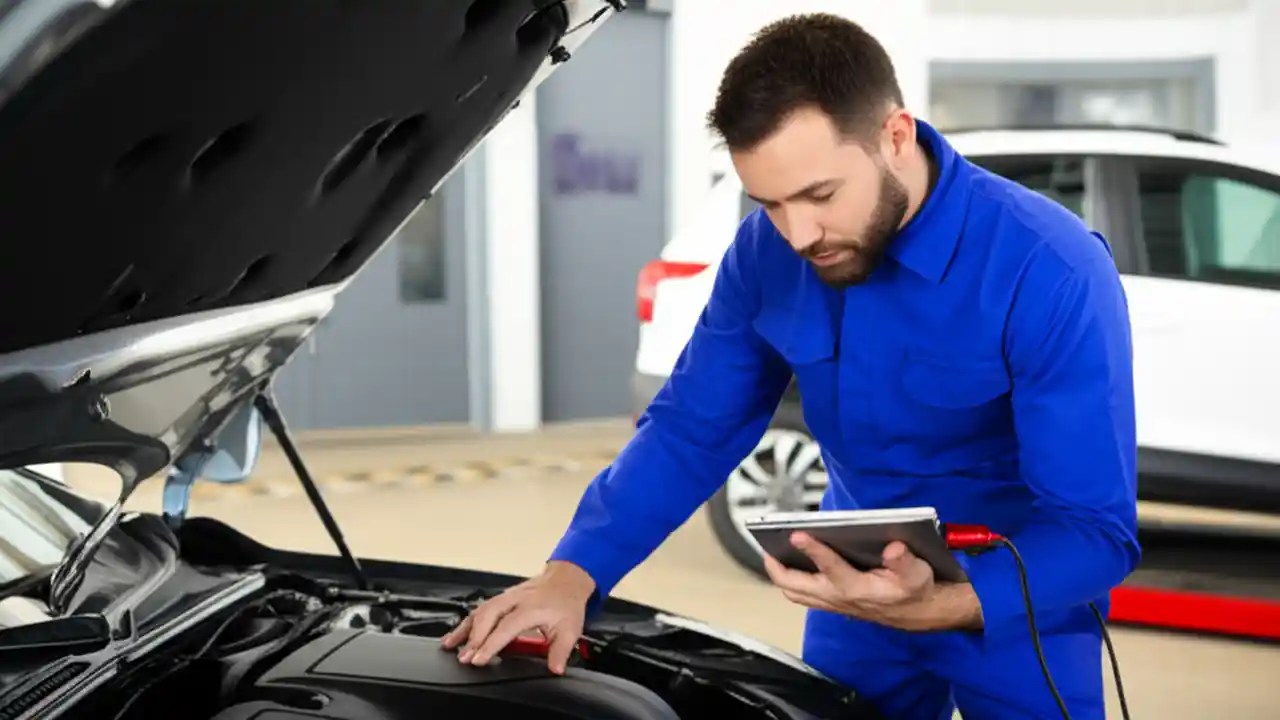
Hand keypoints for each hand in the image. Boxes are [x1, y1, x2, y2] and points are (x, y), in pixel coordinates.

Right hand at [441, 560, 595, 673]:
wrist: (566, 579)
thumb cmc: (566, 603)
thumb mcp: (571, 629)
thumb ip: (560, 651)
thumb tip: (554, 669)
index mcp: (530, 608)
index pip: (505, 628)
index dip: (490, 644)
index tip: (478, 659)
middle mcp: (515, 600)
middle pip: (487, 617)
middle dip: (472, 638)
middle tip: (463, 658)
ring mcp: (506, 597)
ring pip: (480, 611)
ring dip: (464, 629)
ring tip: (450, 646)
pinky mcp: (501, 598)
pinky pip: (480, 609)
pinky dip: (466, 623)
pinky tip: (456, 634)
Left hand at [763, 532, 981, 631]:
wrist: (921, 612)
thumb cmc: (916, 588)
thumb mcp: (918, 573)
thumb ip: (905, 561)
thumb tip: (894, 548)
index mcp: (858, 589)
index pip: (830, 568)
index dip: (813, 550)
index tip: (797, 533)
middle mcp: (840, 598)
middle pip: (797, 587)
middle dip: (778, 568)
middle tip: (765, 546)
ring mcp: (833, 602)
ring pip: (796, 592)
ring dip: (781, 575)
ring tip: (770, 552)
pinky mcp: (834, 601)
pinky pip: (803, 594)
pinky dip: (792, 580)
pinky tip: (789, 561)